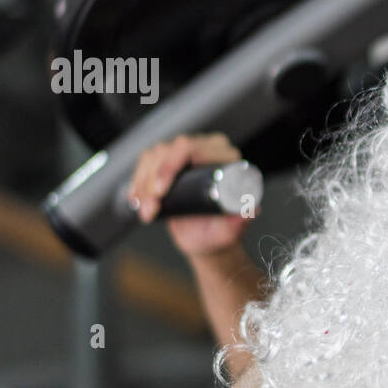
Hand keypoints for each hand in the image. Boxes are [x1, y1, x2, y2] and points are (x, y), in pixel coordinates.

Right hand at [125, 133, 252, 257]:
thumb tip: (251, 209)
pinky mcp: (168, 162)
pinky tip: (137, 200)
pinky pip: (146, 163)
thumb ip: (241, 223)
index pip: (194, 148)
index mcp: (226, 159)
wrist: (205, 239)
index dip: (172, 165)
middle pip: (170, 149)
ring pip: (154, 156)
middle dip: (154, 178)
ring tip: (148, 212)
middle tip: (151, 206)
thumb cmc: (220, 233)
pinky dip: (137, 182)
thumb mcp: (231, 231)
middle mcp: (207, 150)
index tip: (160, 192)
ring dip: (144, 184)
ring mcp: (186, 154)